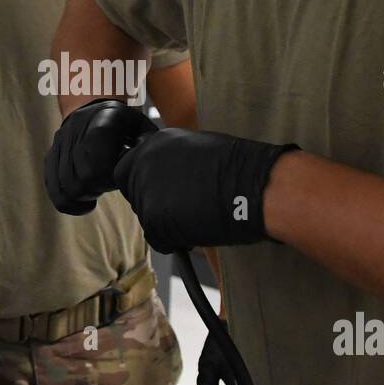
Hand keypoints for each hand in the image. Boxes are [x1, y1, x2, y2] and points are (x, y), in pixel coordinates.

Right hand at [44, 97, 156, 214]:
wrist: (97, 109)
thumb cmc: (128, 127)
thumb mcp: (142, 129)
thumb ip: (146, 146)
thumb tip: (139, 166)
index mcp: (104, 119)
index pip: (97, 162)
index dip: (108, 177)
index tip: (118, 178)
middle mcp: (76, 127)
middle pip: (81, 179)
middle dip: (97, 188)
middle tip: (109, 183)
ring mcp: (60, 142)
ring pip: (66, 186)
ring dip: (84, 196)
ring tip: (98, 189)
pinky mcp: (51, 154)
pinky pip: (53, 187)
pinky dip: (69, 203)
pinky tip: (85, 204)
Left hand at [111, 127, 296, 251]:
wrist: (256, 187)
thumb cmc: (241, 168)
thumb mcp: (199, 149)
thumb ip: (174, 159)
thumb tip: (168, 175)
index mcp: (156, 143)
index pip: (127, 167)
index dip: (142, 183)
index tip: (159, 193)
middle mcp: (144, 163)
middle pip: (132, 193)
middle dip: (153, 204)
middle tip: (181, 210)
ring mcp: (147, 191)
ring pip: (145, 216)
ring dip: (164, 222)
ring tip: (194, 219)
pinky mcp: (155, 219)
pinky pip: (157, 238)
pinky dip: (173, 241)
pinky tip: (195, 233)